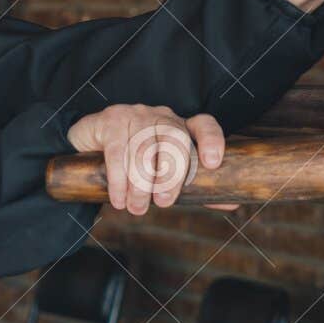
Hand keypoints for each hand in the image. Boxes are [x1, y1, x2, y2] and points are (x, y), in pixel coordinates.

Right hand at [65, 106, 236, 215]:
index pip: (204, 124)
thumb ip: (197, 188)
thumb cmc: (136, 164)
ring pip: (144, 148)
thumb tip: (233, 202)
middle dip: (170, 174)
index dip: (212, 140)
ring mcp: (136, 114)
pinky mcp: (111, 119)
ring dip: (140, 184)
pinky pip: (117, 150)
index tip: (213, 162)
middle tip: (163, 203)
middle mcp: (162, 116)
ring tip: (136, 208)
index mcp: (181, 127)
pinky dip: (119, 179)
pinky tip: (118, 198)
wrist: (90, 148)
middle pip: (174, 138)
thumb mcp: (166, 176)